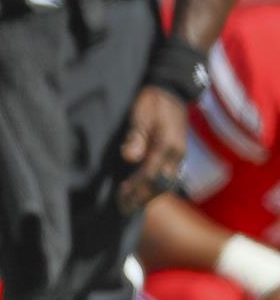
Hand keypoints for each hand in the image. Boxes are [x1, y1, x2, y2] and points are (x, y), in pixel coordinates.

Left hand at [119, 86, 188, 213]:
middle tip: (123, 207)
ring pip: (165, 183)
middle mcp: (176, 155)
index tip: (122, 195)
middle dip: (142, 197)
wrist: (170, 92)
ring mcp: (178, 156)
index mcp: (168, 146)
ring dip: (148, 195)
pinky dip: (153, 187)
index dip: (136, 188)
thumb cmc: (152, 103)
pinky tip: (140, 190)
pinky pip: (166, 177)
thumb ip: (136, 136)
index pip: (152, 175)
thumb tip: (130, 157)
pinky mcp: (175, 155)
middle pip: (160, 184)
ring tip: (129, 203)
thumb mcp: (141, 115)